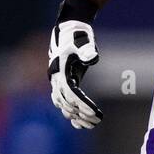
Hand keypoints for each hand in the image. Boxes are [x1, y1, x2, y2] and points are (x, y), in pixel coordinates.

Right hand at [48, 14, 102, 129]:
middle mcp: (56, 79)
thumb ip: (87, 50)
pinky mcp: (64, 83)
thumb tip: (92, 58)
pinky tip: (82, 125)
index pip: (71, 93)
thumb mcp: (83, 41)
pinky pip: (65, 103)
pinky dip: (72, 114)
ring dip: (77, 116)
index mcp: (60, 70)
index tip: (95, 113)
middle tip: (98, 120)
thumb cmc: (78, 35)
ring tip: (93, 124)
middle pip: (66, 102)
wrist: (69, 29)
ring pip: (64, 106)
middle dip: (81, 113)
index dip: (82, 104)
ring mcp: (58, 82)